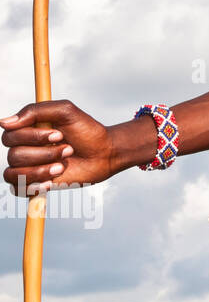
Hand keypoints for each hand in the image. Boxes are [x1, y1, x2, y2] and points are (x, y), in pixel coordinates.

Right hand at [1, 100, 117, 195]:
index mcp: (27, 130)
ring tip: (63, 166)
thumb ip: (36, 111)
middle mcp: (24, 148)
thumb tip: (4, 122)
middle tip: (68, 149)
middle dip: (44, 154)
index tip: (59, 135)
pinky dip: (33, 187)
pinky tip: (51, 182)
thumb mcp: (66, 112)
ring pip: (14, 173)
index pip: (10, 135)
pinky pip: (18, 189)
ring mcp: (28, 167)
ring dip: (41, 170)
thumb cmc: (87, 131)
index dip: (32, 137)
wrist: (105, 153)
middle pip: (14, 155)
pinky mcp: (35, 183)